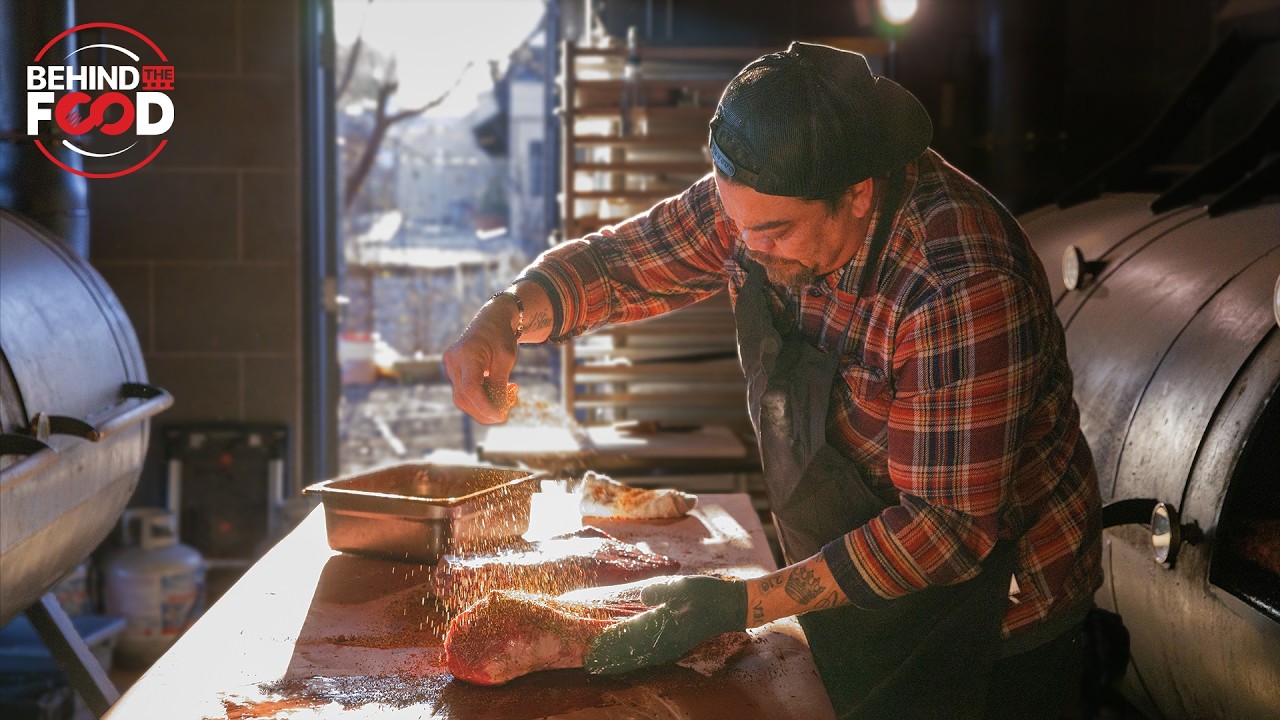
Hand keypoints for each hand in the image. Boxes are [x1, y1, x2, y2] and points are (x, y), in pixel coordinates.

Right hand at [443, 298, 520, 423]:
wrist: (491, 320)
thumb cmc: (501, 337)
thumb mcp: (506, 359)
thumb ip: (499, 384)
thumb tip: (498, 410)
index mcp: (466, 354)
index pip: (470, 389)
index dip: (484, 406)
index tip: (501, 416)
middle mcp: (453, 361)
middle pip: (463, 397)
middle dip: (484, 411)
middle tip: (504, 414)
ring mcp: (450, 366)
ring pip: (462, 397)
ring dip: (482, 406)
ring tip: (503, 401)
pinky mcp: (453, 370)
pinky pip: (463, 391)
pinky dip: (479, 398)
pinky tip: (494, 393)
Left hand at [583, 576, 746, 674]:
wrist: (729, 607)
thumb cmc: (706, 594)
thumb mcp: (683, 586)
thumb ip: (661, 591)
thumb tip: (642, 597)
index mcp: (664, 625)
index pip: (630, 636)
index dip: (610, 641)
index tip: (592, 646)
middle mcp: (665, 641)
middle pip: (631, 653)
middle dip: (610, 657)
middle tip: (589, 663)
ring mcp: (670, 646)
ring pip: (639, 658)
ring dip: (619, 662)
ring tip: (601, 666)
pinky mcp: (674, 646)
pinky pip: (648, 657)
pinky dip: (633, 660)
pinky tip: (626, 660)